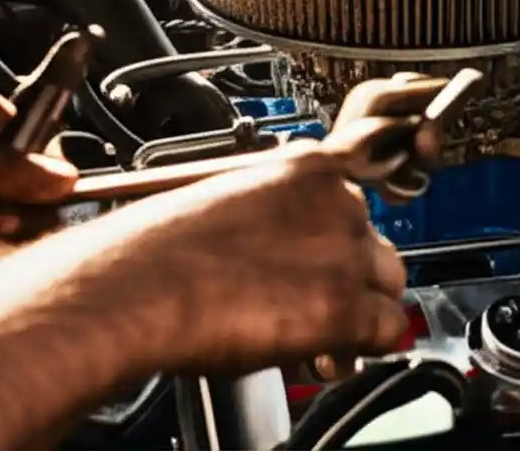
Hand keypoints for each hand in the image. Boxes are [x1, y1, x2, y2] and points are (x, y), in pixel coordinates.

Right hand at [95, 141, 407, 376]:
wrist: (129, 287)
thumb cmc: (154, 250)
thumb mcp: (229, 203)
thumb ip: (279, 218)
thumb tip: (294, 256)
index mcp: (305, 166)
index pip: (358, 189)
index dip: (343, 232)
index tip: (331, 251)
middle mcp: (336, 201)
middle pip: (375, 242)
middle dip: (352, 276)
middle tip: (316, 304)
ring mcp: (344, 251)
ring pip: (389, 284)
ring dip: (363, 309)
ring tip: (320, 334)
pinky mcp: (344, 304)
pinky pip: (389, 329)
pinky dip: (367, 345)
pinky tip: (331, 352)